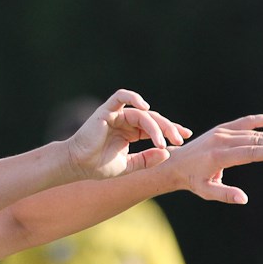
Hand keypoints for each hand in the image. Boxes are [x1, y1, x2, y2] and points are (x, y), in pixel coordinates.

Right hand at [64, 89, 191, 180]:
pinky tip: (146, 106)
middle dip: (168, 128)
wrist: (77, 165)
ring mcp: (116, 115)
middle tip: (179, 139)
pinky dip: (134, 97)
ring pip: (142, 114)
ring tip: (163, 140)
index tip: (185, 136)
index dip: (170, 130)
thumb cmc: (98, 166)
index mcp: (130, 133)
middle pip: (153, 119)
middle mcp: (125, 122)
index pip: (155, 127)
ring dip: (155, 126)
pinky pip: (121, 97)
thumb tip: (167, 152)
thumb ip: (147, 159)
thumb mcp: (128, 166)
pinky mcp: (106, 110)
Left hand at [163, 114, 262, 203]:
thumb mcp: (206, 191)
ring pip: (253, 132)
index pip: (249, 153)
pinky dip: (262, 120)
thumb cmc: (192, 180)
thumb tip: (243, 199)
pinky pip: (245, 122)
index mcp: (218, 156)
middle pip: (255, 140)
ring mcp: (222, 132)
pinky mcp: (223, 129)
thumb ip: (225, 194)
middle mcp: (221, 141)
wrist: (175, 163)